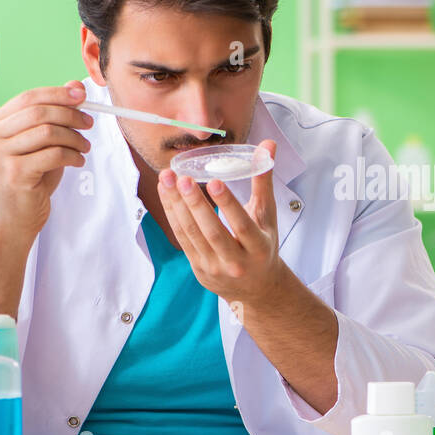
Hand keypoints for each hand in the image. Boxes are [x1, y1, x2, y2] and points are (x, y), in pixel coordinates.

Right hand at [0, 80, 92, 238]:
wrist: (16, 217)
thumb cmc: (30, 178)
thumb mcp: (41, 142)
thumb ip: (54, 114)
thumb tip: (75, 86)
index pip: (28, 97)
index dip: (58, 93)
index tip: (82, 96)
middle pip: (39, 112)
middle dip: (71, 115)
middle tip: (89, 124)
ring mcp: (0, 156)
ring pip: (49, 132)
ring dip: (74, 138)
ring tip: (83, 147)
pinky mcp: (15, 174)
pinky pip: (54, 154)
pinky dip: (73, 156)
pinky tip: (77, 161)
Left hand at [157, 140, 283, 306]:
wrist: (258, 289)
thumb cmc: (263, 245)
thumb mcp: (268, 216)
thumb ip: (264, 181)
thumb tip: (268, 144)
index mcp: (259, 248)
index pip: (242, 225)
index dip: (227, 204)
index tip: (213, 181)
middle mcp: (237, 262)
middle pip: (212, 232)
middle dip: (195, 204)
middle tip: (181, 178)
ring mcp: (215, 268)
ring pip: (192, 234)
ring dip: (177, 206)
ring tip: (168, 180)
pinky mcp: (198, 269)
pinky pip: (182, 239)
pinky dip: (173, 215)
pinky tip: (166, 195)